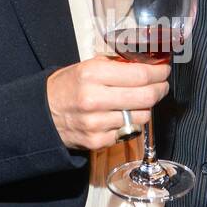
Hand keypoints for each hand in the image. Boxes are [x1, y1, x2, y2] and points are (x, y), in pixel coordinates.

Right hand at [47, 57, 170, 151]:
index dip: (158, 73)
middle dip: (160, 90)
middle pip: (146, 97)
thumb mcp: (86, 66)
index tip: (164, 71)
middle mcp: (95, 99)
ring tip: (139, 101)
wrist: (42, 114)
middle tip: (161, 85)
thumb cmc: (67, 87)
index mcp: (92, 74)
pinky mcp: (97, 141)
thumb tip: (147, 65)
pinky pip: (128, 132)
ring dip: (146, 108)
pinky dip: (131, 124)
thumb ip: (116, 66)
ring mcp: (97, 123)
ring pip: (141, 117)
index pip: (140, 75)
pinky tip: (123, 116)